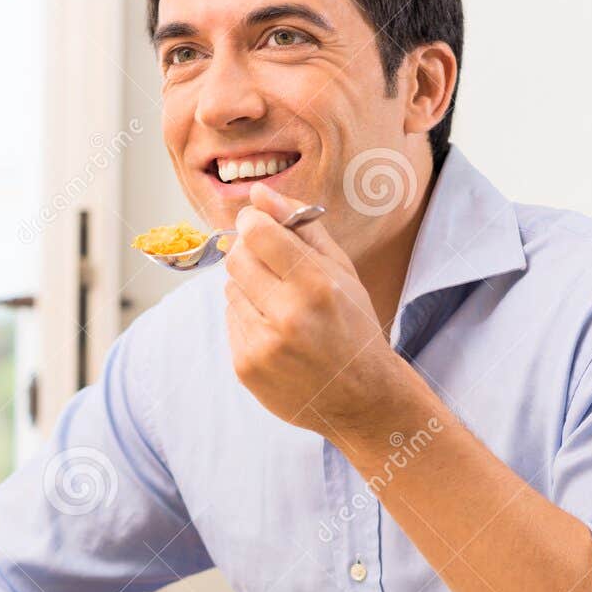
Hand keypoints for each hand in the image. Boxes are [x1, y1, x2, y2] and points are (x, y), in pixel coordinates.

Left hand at [223, 183, 405, 430]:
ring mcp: (263, 346)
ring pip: (230, 290)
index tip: (260, 225)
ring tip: (282, 308)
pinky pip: (230, 321)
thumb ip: (300, 227)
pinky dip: (248, 320)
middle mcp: (288, 316)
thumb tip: (259, 193)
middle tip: (274, 268)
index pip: (258, 233)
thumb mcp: (341, 270)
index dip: (254, 222)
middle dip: (250, 255)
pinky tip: (276, 333)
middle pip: (236, 259)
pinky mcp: (246, 367)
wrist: (361, 397)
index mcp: (317, 286)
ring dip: (250, 290)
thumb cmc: (353, 325)